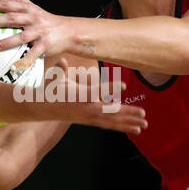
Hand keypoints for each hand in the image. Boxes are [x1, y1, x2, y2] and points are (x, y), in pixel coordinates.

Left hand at [0, 0, 73, 65]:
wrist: (68, 31)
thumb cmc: (43, 19)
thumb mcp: (28, 5)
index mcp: (27, 8)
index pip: (7, 3)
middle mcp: (32, 17)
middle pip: (12, 17)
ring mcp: (39, 31)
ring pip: (21, 35)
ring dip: (7, 41)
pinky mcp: (45, 44)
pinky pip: (33, 53)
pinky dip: (25, 60)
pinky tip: (15, 67)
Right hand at [30, 66, 145, 133]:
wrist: (44, 108)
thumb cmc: (51, 89)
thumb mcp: (54, 77)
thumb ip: (59, 69)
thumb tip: (61, 60)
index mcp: (80, 96)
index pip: (98, 91)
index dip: (111, 88)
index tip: (125, 85)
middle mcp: (87, 109)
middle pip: (110, 111)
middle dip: (127, 112)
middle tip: (143, 113)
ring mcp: (90, 117)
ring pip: (112, 121)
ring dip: (129, 123)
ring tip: (144, 124)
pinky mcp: (91, 121)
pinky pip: (109, 125)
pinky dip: (123, 127)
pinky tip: (136, 129)